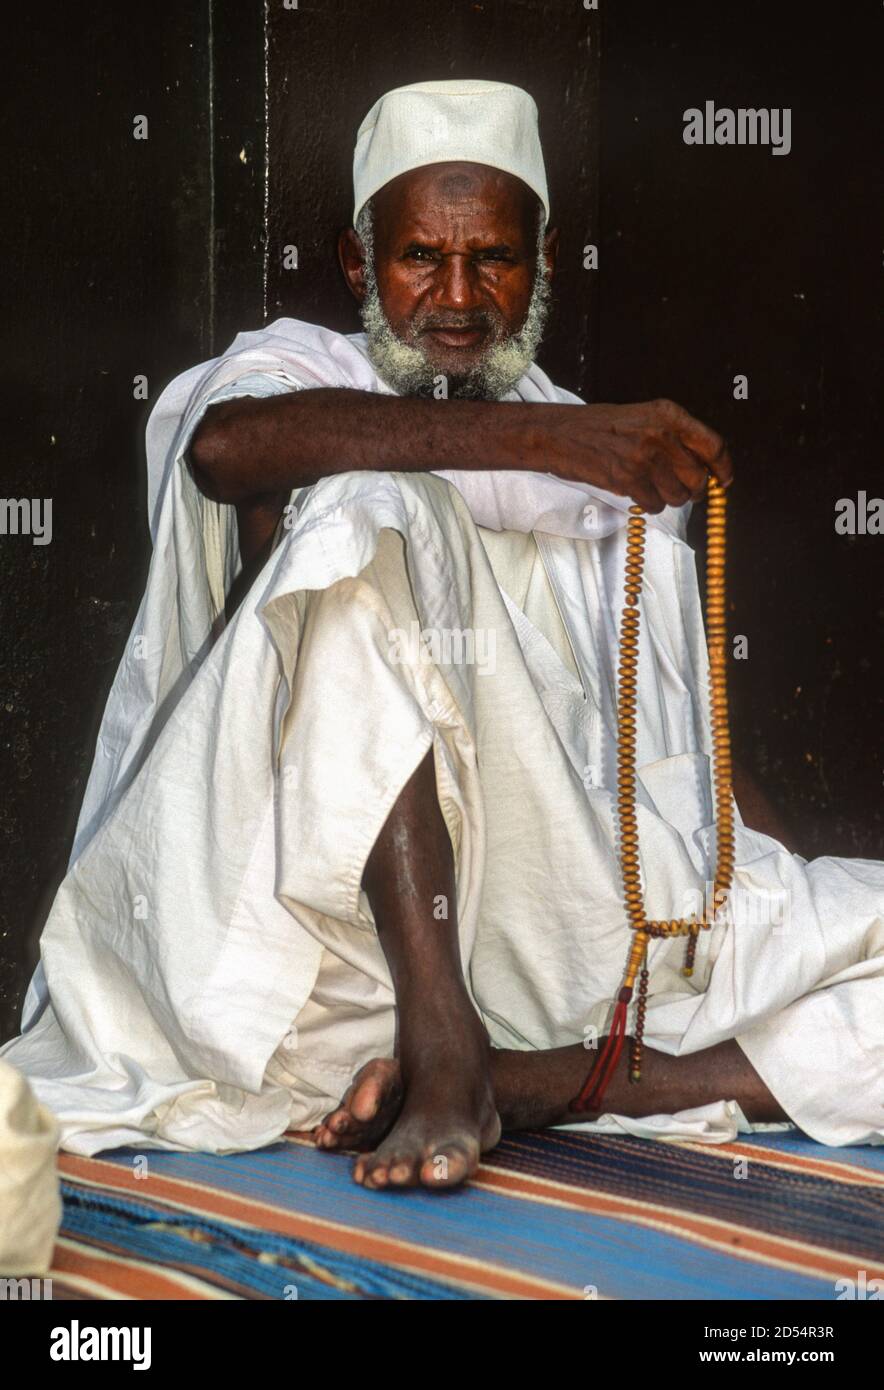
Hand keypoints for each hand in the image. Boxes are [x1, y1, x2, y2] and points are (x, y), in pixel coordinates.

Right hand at [547, 398, 733, 512]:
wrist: (559, 434)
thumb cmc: (598, 426)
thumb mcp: (643, 418)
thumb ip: (674, 437)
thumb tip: (703, 467)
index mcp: (668, 414)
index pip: (713, 445)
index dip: (723, 468)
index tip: (723, 480)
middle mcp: (660, 434)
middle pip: (698, 476)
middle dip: (692, 490)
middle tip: (680, 490)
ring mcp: (644, 457)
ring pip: (677, 495)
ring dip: (668, 498)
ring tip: (651, 487)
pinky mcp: (627, 479)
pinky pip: (654, 504)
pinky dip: (648, 504)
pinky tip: (636, 492)